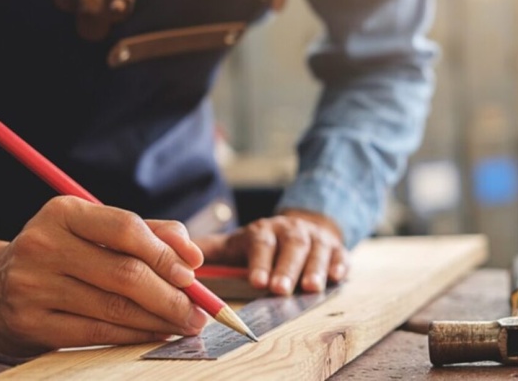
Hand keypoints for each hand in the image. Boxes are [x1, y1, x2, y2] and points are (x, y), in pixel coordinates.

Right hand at [0, 196, 209, 356]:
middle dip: (172, 295)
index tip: (193, 272)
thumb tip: (193, 256)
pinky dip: (135, 335)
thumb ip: (149, 233)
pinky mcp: (31, 323)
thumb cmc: (66, 254)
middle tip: (200, 309)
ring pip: (115, 307)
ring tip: (186, 323)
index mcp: (64, 213)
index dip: (166, 253)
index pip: (126, 228)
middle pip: (125, 273)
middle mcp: (44, 245)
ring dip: (160, 319)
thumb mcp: (97, 231)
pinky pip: (97, 333)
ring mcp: (33, 286)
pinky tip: (157, 333)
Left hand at [195, 209, 348, 295]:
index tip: (256, 281)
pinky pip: (340, 255)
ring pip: (316, 251)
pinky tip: (337, 277)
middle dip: (285, 268)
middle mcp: (291, 231)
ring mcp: (315, 239)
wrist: (302, 227)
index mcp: (264, 231)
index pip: (261, 242)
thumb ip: (211, 251)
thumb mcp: (237, 243)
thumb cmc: (263, 244)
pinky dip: (339, 265)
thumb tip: (178, 256)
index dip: (260, 261)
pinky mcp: (336, 248)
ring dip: (314, 269)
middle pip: (290, 246)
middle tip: (280, 290)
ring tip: (310, 288)